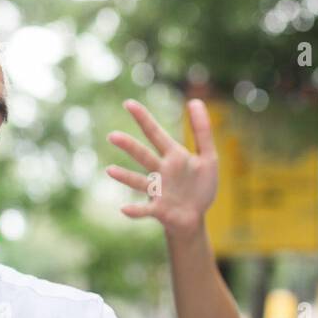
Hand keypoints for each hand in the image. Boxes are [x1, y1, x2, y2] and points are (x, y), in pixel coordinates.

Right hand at [105, 98, 218, 235]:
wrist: (195, 217)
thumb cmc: (200, 186)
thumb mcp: (208, 157)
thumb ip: (202, 131)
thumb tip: (194, 100)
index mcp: (173, 156)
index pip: (156, 134)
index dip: (143, 119)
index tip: (128, 104)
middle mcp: (161, 171)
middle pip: (143, 156)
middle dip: (128, 146)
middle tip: (112, 136)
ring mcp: (158, 191)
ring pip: (139, 182)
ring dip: (125, 177)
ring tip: (109, 170)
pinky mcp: (159, 210)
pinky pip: (145, 210)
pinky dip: (135, 210)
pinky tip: (123, 209)